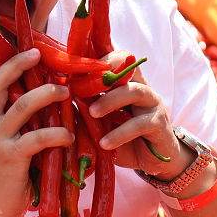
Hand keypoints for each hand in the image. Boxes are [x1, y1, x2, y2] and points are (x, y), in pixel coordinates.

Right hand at [0, 49, 71, 216]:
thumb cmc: (5, 178)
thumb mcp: (8, 145)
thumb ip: (21, 127)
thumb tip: (47, 107)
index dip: (9, 64)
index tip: (30, 51)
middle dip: (18, 65)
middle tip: (40, 55)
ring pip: (21, 107)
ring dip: (45, 95)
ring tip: (65, 91)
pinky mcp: (11, 159)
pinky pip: (36, 139)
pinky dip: (56, 134)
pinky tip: (69, 135)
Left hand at [82, 52, 188, 177]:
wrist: (153, 162)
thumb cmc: (122, 137)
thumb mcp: (101, 122)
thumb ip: (85, 109)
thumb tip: (58, 101)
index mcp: (125, 80)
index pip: (113, 55)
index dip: (96, 54)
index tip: (74, 63)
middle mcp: (140, 85)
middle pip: (126, 63)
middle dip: (103, 71)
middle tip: (80, 86)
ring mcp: (151, 102)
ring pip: (133, 91)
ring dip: (109, 100)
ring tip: (92, 113)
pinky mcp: (158, 123)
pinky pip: (139, 124)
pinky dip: (119, 133)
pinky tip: (104, 143)